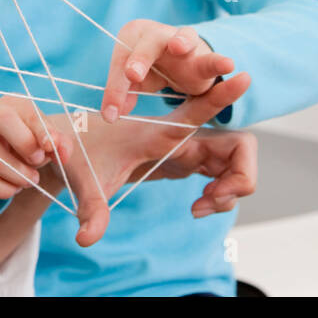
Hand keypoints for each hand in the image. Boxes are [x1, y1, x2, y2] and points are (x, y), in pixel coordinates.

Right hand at [0, 95, 64, 199]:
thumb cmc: (26, 138)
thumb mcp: (44, 136)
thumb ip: (58, 142)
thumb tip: (64, 154)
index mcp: (12, 104)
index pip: (27, 112)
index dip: (42, 131)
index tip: (51, 148)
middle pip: (3, 120)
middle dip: (26, 146)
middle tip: (38, 164)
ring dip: (18, 176)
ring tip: (30, 180)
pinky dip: (4, 190)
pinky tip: (14, 188)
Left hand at [46, 72, 253, 245]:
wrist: (74, 149)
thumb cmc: (79, 156)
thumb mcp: (84, 183)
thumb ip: (90, 210)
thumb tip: (85, 239)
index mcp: (160, 131)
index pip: (199, 107)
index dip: (224, 95)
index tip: (244, 77)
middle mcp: (183, 136)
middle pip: (240, 147)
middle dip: (240, 179)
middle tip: (211, 200)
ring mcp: (190, 148)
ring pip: (235, 165)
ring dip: (231, 192)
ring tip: (198, 209)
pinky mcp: (189, 161)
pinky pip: (224, 176)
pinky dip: (221, 196)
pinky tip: (196, 208)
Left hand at [100, 19, 235, 121]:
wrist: (181, 58)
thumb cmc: (150, 67)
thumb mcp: (135, 81)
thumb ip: (123, 94)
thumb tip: (113, 114)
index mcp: (132, 36)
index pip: (120, 61)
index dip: (115, 87)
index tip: (111, 113)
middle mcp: (157, 33)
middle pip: (147, 43)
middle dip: (139, 58)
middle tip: (132, 75)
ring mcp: (183, 41)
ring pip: (182, 38)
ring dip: (181, 42)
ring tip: (178, 48)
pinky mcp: (204, 57)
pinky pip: (212, 60)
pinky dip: (219, 62)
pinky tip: (229, 64)